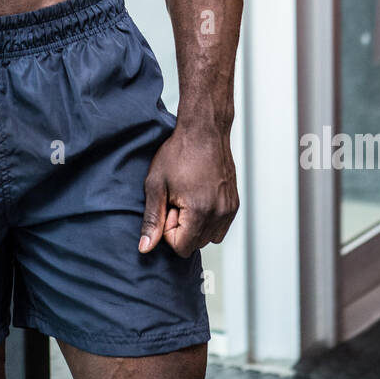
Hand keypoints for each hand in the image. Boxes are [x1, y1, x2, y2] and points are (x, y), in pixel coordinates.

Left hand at [138, 126, 238, 257]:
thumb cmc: (179, 152)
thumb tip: (145, 247)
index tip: (168, 206)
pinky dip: (208, 219)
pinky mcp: (234, 203)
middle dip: (182, 229)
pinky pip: (220, 226)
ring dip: (195, 225)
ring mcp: (229, 209)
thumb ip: (152, 220)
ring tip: (187, 199)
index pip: (182, 248)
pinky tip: (199, 197)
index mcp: (199, 211)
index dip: (169, 231)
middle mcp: (219, 213)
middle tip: (177, 200)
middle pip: (196, 244)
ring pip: (209, 237)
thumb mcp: (156, 185)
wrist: (204, 130)